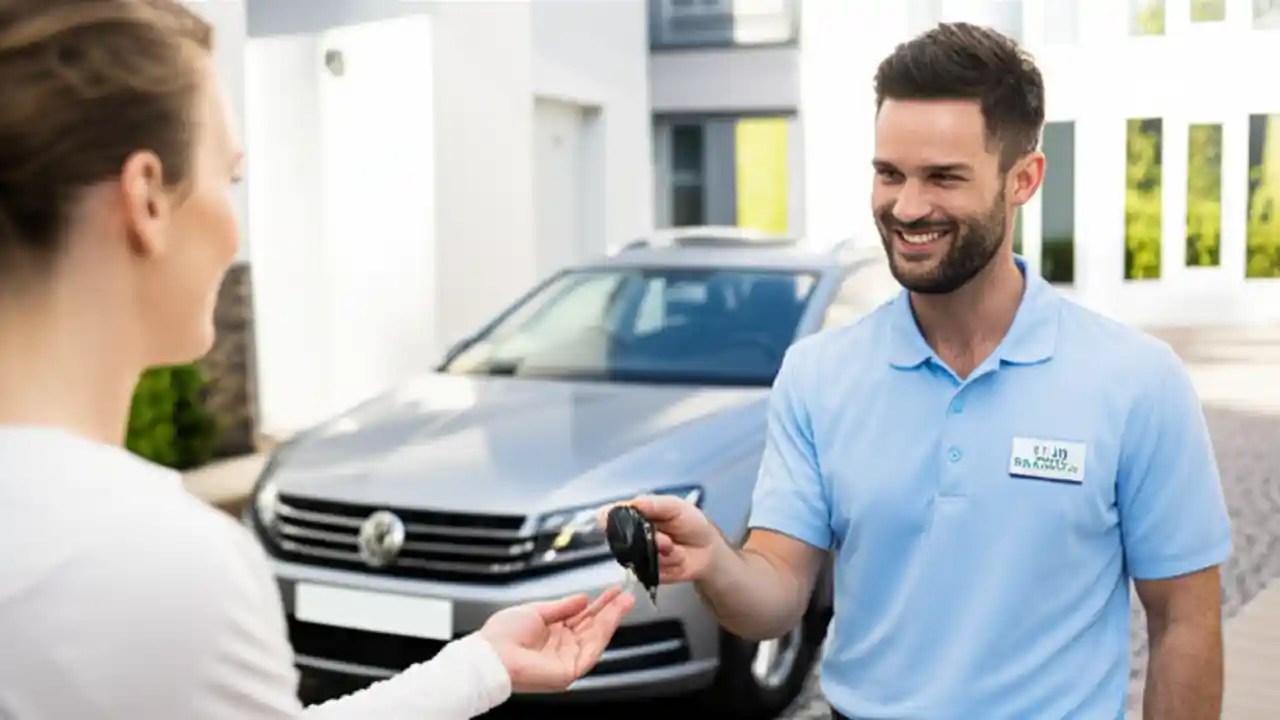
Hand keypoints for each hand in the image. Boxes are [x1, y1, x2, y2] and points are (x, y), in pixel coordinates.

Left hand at [478, 586, 635, 692]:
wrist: (492, 655)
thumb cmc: (503, 635)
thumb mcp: (536, 611)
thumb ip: (562, 606)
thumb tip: (582, 599)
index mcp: (552, 633)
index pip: (581, 618)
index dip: (598, 605)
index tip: (611, 592)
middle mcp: (562, 647)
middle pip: (592, 627)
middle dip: (610, 611)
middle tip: (625, 595)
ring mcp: (567, 659)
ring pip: (596, 637)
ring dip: (612, 619)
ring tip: (624, 602)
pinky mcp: (570, 670)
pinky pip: (592, 650)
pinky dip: (604, 633)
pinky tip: (611, 617)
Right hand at [598, 494, 723, 583]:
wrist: (707, 550)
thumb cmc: (691, 523)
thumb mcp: (676, 506)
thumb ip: (654, 504)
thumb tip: (630, 503)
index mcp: (637, 515)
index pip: (614, 515)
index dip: (610, 517)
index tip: (609, 519)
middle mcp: (633, 535)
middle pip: (621, 536)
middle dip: (643, 535)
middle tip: (663, 537)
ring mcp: (638, 555)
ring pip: (636, 553)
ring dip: (658, 548)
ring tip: (673, 545)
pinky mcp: (646, 572)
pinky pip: (648, 568)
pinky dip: (667, 561)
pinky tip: (677, 557)